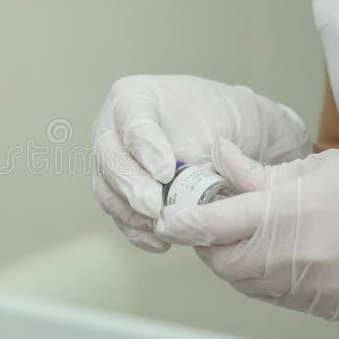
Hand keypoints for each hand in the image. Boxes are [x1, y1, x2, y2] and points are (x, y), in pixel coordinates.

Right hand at [92, 75, 308, 252]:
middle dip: (132, 185)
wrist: (232, 139)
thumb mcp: (217, 133)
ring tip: (162, 225)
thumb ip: (193, 163)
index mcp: (133, 97)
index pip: (131, 122)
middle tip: (154, 206)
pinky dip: (137, 230)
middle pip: (109, 157)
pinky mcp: (116, 191)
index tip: (166, 172)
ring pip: (106, 189)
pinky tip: (160, 241)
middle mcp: (112, 127)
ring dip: (132, 212)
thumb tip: (177, 198)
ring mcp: (110, 160)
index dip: (145, 148)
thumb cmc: (223, 124)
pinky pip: (117, 213)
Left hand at [156, 139, 338, 320]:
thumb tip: (220, 158)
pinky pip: (273, 296)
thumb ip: (259, 172)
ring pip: (244, 283)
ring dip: (234, 262)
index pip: (213, 222)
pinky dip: (262, 278)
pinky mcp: (321, 306)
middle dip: (208, 245)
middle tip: (212, 225)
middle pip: (221, 261)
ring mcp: (308, 286)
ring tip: (249, 238)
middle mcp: (293, 255)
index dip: (181, 221)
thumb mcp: (319, 168)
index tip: (167, 219)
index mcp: (287, 213)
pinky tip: (277, 257)